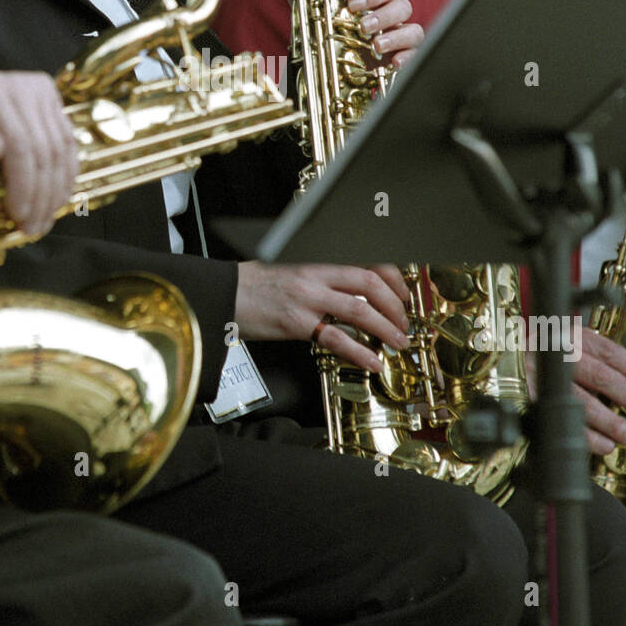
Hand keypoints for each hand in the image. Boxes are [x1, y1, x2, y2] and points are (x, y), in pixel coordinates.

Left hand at [0, 69, 78, 235]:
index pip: (20, 145)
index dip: (24, 186)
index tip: (19, 217)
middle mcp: (19, 85)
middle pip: (45, 149)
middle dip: (42, 195)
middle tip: (32, 229)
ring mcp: (37, 89)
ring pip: (61, 147)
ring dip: (56, 189)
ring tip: (43, 221)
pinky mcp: (47, 98)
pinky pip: (66, 140)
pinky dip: (65, 172)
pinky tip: (56, 197)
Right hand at [234, 261, 411, 371]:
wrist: (222, 294)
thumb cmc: (254, 286)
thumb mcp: (293, 272)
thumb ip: (323, 281)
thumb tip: (353, 295)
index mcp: (317, 263)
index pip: (367, 264)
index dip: (393, 280)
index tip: (403, 296)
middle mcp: (315, 277)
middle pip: (370, 284)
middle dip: (395, 306)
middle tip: (403, 323)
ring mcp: (307, 299)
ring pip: (359, 310)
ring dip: (385, 328)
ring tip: (397, 343)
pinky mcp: (296, 323)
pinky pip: (335, 338)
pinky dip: (359, 352)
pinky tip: (371, 362)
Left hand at [346, 0, 423, 67]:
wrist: (348, 61)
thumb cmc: (345, 34)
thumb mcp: (340, 20)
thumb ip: (341, 10)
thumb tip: (330, 5)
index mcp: (380, 0)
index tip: (353, 5)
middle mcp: (394, 15)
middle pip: (402, 7)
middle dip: (383, 16)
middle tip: (364, 27)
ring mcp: (402, 35)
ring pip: (414, 30)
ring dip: (395, 37)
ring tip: (376, 45)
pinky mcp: (406, 54)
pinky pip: (415, 53)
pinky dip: (406, 56)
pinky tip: (394, 62)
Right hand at [526, 326, 625, 454]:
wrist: (497, 354)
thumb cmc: (536, 350)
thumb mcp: (564, 339)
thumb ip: (591, 355)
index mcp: (569, 335)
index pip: (608, 351)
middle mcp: (556, 354)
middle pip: (601, 377)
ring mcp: (541, 377)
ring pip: (584, 402)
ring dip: (613, 424)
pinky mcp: (530, 399)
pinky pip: (562, 420)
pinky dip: (586, 436)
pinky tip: (604, 444)